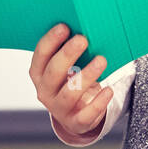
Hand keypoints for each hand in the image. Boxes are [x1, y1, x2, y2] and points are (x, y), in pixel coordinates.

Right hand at [29, 23, 112, 138]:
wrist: (76, 112)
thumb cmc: (71, 79)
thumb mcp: (65, 66)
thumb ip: (68, 50)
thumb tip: (84, 25)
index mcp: (39, 74)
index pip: (40, 55)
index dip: (51, 41)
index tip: (65, 26)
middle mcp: (44, 91)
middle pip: (53, 73)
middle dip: (67, 55)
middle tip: (83, 39)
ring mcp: (59, 109)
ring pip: (70, 93)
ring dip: (86, 75)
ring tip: (101, 60)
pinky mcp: (76, 122)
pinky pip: (86, 115)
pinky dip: (98, 103)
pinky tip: (108, 90)